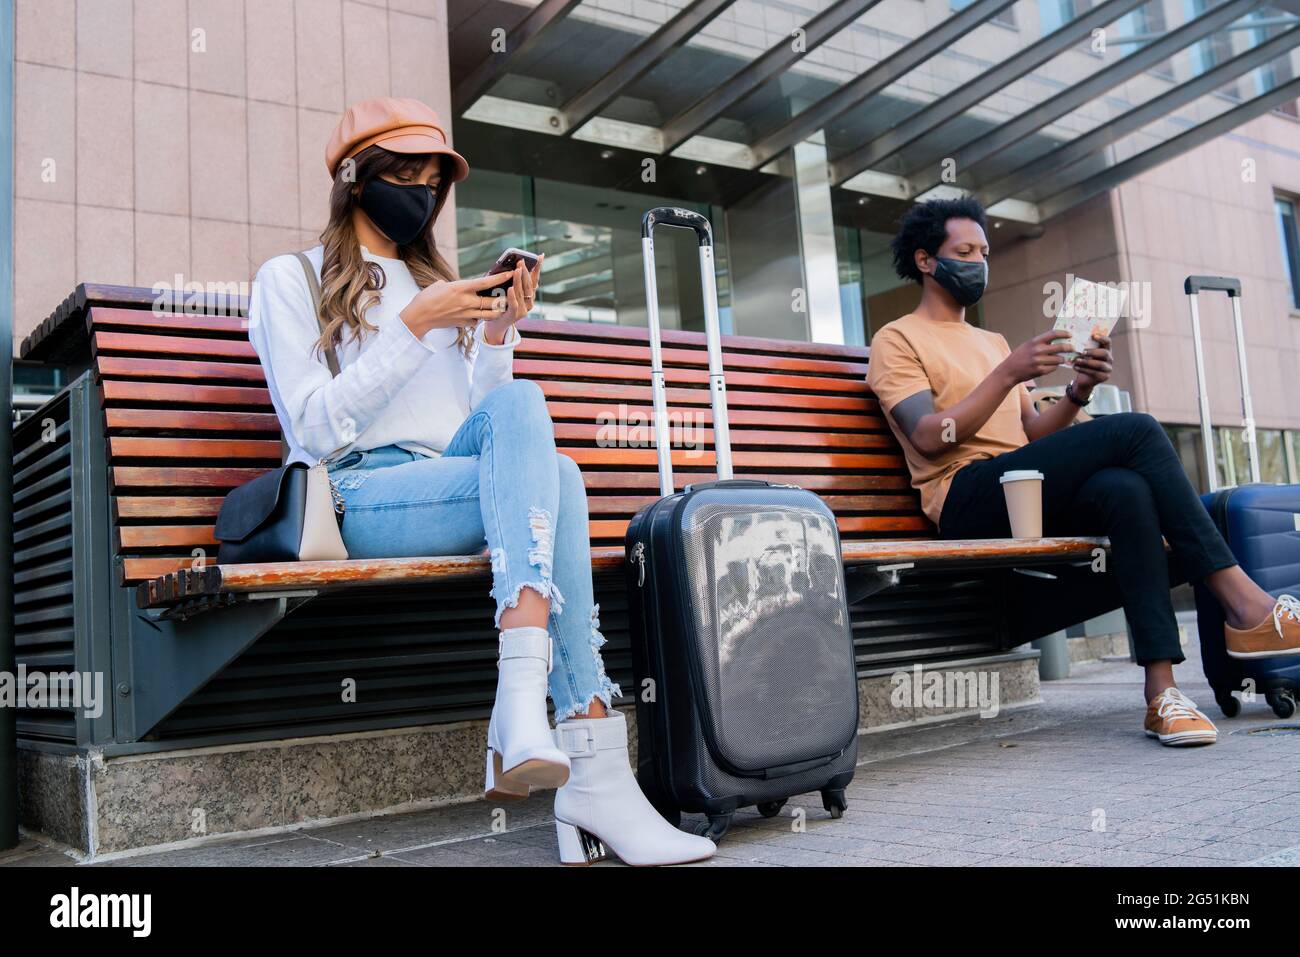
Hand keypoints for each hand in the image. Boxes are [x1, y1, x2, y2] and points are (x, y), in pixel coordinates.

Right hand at [399, 272, 513, 337]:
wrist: (419, 316)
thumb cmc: (427, 298)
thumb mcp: (441, 285)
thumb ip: (456, 285)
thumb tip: (462, 286)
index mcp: (461, 288)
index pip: (486, 282)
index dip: (500, 278)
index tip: (510, 273)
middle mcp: (466, 301)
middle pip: (493, 301)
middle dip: (504, 298)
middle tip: (510, 294)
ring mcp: (466, 314)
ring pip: (490, 314)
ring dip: (497, 310)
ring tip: (501, 306)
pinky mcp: (463, 323)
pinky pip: (477, 321)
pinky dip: (480, 318)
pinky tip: (479, 314)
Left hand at [480, 254, 543, 344]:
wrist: (495, 325)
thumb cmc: (501, 305)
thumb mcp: (507, 291)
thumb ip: (512, 281)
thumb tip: (511, 265)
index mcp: (529, 296)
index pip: (534, 280)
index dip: (537, 268)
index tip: (540, 256)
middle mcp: (529, 302)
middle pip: (529, 285)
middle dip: (525, 272)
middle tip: (521, 261)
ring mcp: (523, 310)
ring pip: (521, 292)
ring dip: (519, 280)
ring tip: (517, 270)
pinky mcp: (514, 316)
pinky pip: (514, 304)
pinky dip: (512, 296)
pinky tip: (511, 288)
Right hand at [1000, 330, 1071, 385]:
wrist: (1009, 371)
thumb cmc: (1019, 357)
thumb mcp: (1027, 345)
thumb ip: (1040, 342)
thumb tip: (1056, 339)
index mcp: (1034, 342)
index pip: (1053, 334)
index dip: (1064, 334)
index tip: (1070, 335)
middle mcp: (1037, 351)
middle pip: (1060, 347)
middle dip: (1069, 347)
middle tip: (1073, 348)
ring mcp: (1039, 361)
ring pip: (1059, 359)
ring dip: (1062, 359)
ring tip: (1059, 359)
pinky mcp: (1040, 371)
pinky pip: (1054, 367)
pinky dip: (1054, 366)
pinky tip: (1049, 365)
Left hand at [1071, 332, 1112, 395]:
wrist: (1084, 379)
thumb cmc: (1084, 363)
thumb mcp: (1084, 355)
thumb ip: (1084, 347)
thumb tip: (1075, 340)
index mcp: (1106, 350)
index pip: (1108, 342)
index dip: (1102, 338)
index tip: (1092, 336)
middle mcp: (1109, 358)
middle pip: (1105, 353)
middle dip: (1093, 352)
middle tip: (1082, 352)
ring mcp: (1108, 368)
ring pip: (1100, 364)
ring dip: (1087, 362)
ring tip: (1077, 361)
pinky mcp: (1104, 377)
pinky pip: (1095, 373)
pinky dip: (1084, 370)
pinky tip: (1075, 367)